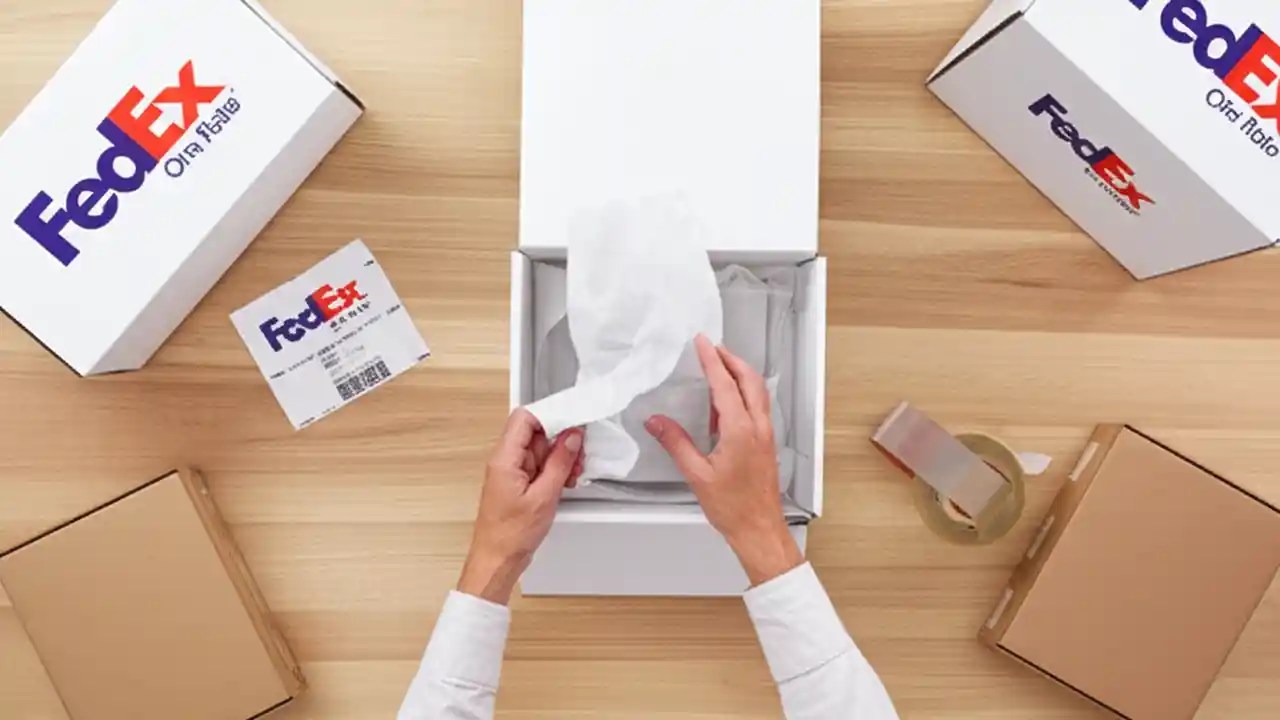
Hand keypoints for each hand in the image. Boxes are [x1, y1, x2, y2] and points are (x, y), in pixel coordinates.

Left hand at [458, 409, 583, 604]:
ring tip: (574, 472)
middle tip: (579, 453)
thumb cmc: (511, 535)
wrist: (497, 561)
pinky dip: (555, 469)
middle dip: (561, 439)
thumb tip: (572, 436)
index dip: (551, 414)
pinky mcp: (519, 483)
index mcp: (505, 458)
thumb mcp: (544, 496)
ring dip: (561, 457)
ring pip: (541, 449)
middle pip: (536, 432)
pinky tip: (566, 480)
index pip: (525, 418)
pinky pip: (539, 465)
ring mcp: (512, 471)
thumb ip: (559, 462)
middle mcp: (505, 460)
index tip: (573, 420)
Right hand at [645, 335, 802, 585]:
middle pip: (749, 380)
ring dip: (741, 374)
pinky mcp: (766, 443)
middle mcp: (758, 427)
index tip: (702, 343)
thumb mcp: (697, 474)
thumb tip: (657, 422)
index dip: (712, 360)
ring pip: (758, 392)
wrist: (759, 529)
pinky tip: (729, 402)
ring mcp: (765, 435)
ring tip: (721, 366)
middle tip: (713, 348)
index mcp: (740, 430)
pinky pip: (758, 408)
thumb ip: (676, 443)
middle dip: (731, 359)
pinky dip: (745, 393)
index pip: (724, 384)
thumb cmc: (733, 508)